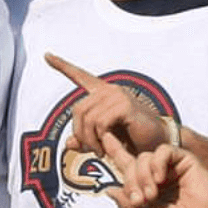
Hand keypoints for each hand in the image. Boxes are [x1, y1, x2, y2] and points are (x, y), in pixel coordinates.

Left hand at [46, 52, 168, 157]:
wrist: (160, 144)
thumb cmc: (134, 140)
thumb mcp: (104, 140)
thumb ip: (86, 139)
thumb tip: (68, 144)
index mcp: (103, 93)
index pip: (80, 76)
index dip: (62, 66)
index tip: (47, 55)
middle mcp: (109, 90)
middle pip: (77, 109)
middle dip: (79, 133)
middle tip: (90, 150)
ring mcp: (117, 96)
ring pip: (87, 118)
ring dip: (89, 140)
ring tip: (99, 152)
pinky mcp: (124, 105)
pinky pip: (100, 123)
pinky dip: (99, 139)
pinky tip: (107, 147)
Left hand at [102, 140, 207, 207]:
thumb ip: (127, 206)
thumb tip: (108, 189)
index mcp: (146, 186)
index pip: (126, 165)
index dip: (114, 151)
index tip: (102, 138)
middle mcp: (156, 174)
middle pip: (130, 163)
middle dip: (130, 181)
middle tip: (140, 200)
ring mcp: (170, 167)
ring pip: (143, 157)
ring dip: (142, 176)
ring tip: (152, 195)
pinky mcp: (184, 161)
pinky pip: (163, 151)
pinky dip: (157, 163)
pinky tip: (161, 179)